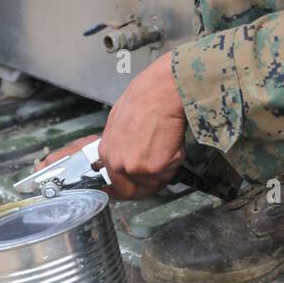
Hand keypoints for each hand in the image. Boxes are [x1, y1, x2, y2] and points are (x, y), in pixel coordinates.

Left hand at [97, 51, 187, 199]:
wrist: (162, 91)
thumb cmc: (145, 98)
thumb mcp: (119, 121)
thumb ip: (120, 144)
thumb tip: (128, 154)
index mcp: (106, 152)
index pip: (114, 183)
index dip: (129, 187)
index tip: (136, 189)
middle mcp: (118, 163)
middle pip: (133, 191)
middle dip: (149, 184)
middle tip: (161, 171)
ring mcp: (136, 167)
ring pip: (156, 181)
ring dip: (165, 167)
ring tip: (166, 141)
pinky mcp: (156, 167)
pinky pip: (171, 171)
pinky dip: (177, 157)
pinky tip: (172, 138)